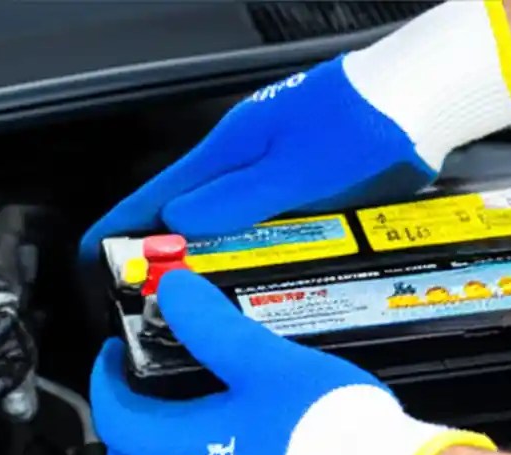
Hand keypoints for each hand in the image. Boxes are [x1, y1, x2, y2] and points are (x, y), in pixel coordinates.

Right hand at [79, 1, 510, 263]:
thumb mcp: (292, 171)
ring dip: (209, 255)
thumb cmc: (360, 122)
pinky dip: (251, 250)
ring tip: (194, 296)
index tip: (91, 253)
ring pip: (227, 222)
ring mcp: (276, 170)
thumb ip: (234, 201)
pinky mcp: (306, 184)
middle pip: (189, 211)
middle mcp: (248, 158)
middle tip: (144, 292)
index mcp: (232, 148)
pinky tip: (255, 275)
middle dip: (163, 249)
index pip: (160, 192)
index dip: (122, 224)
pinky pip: (265, 224)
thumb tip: (175, 223)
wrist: (420, 102)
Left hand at [90, 270, 480, 454]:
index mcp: (170, 449)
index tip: (115, 356)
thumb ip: (210, 325)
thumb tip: (175, 293)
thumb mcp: (259, 359)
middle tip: (142, 387)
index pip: (111, 413)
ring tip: (175, 430)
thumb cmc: (319, 431)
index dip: (106, 378)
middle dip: (126, 419)